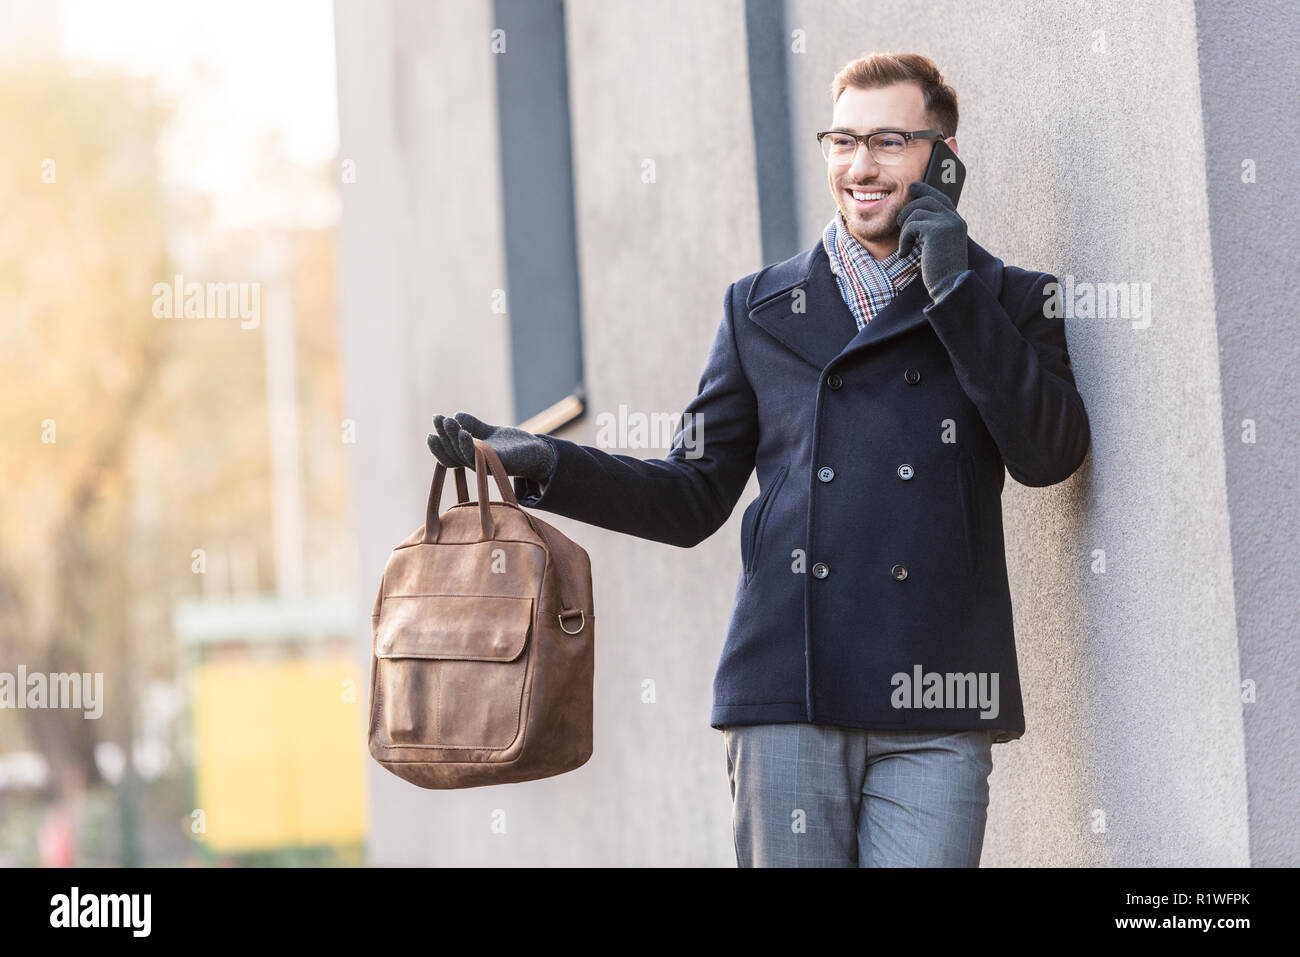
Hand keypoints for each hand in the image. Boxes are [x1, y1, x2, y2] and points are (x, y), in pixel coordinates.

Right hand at [427, 411, 556, 482]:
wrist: (538, 454)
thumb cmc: (513, 445)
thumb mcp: (491, 433)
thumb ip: (475, 426)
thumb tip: (457, 415)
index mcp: (472, 457)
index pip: (449, 453)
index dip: (439, 440)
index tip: (434, 421)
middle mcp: (476, 464)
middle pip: (452, 453)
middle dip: (444, 435)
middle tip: (439, 418)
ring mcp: (485, 466)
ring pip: (462, 455)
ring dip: (453, 438)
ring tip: (449, 422)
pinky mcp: (497, 465)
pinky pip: (478, 458)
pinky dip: (469, 446)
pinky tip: (464, 433)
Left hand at [896, 181, 968, 301]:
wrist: (949, 286)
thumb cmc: (940, 272)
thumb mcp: (937, 246)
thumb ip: (931, 230)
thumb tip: (912, 218)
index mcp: (957, 223)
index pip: (941, 198)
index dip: (926, 191)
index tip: (913, 187)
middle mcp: (954, 220)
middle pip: (926, 200)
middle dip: (908, 209)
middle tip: (899, 223)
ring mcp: (947, 223)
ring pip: (916, 212)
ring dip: (905, 229)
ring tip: (906, 246)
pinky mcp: (936, 230)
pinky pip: (911, 225)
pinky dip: (903, 240)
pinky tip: (904, 254)